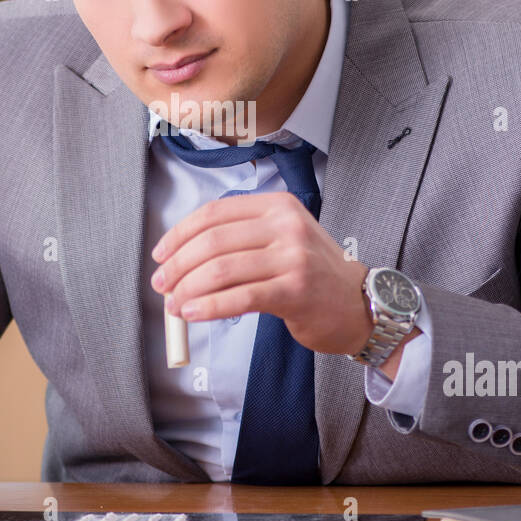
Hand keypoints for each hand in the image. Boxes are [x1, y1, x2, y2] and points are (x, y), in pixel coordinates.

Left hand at [150, 191, 374, 356]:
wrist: (359, 304)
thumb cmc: (313, 274)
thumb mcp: (282, 239)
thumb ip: (240, 239)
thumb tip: (182, 257)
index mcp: (277, 205)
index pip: (214, 213)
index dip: (179, 234)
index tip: (161, 255)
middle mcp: (286, 225)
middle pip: (213, 241)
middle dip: (178, 265)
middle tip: (162, 285)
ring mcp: (293, 257)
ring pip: (221, 270)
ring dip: (188, 289)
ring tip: (173, 305)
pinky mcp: (295, 290)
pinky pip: (240, 297)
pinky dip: (209, 307)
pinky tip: (193, 314)